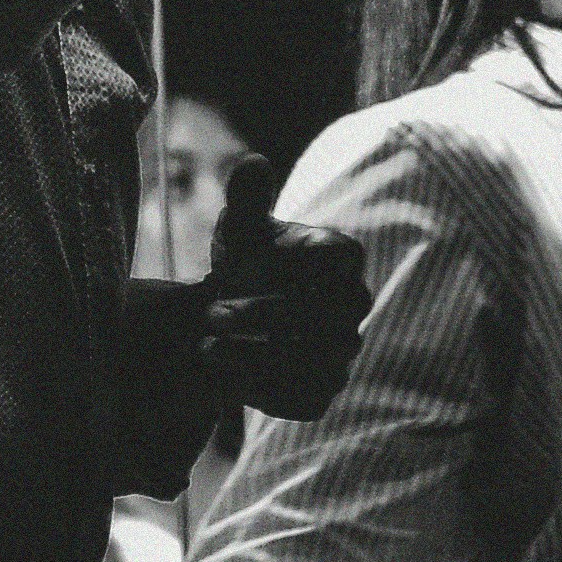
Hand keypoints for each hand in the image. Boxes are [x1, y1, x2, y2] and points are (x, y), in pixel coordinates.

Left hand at [189, 156, 368, 419]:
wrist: (234, 318)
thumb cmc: (245, 261)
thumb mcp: (240, 229)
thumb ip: (246, 198)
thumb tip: (252, 163)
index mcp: (342, 255)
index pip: (338, 256)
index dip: (294, 261)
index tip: (247, 261)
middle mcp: (354, 304)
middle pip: (326, 314)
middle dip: (265, 314)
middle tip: (212, 312)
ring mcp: (343, 351)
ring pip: (315, 361)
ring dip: (257, 356)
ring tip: (207, 346)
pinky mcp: (323, 390)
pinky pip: (303, 399)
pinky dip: (262, 390)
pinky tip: (225, 376)